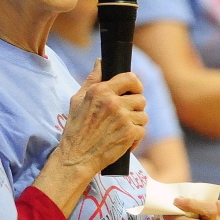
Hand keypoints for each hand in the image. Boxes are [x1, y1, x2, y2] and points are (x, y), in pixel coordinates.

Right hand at [56, 62, 147, 178]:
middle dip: (136, 107)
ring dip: (136, 123)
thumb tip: (100, 61)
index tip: (135, 90)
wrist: (76, 158)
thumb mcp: (78, 100)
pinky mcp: (129, 133)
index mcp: (100, 90)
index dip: (136, 84)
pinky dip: (135, 138)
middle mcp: (113, 102)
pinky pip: (142, 131)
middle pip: (140, 98)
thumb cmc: (75, 130)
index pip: (129, 77)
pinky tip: (124, 142)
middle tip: (126, 116)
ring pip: (143, 115)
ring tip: (122, 130)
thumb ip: (92, 79)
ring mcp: (123, 118)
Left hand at [149, 196, 219, 219]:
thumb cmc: (176, 217)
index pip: (217, 205)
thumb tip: (180, 192)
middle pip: (211, 212)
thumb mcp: (184, 206)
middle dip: (192, 204)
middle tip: (175, 201)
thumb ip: (188, 199)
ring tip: (167, 214)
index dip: (200, 199)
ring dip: (180, 218)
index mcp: (216, 215)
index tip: (181, 196)